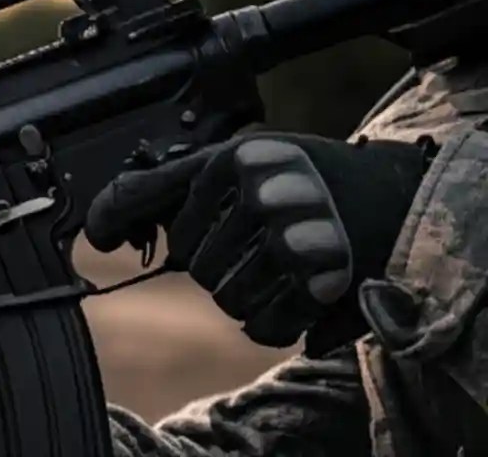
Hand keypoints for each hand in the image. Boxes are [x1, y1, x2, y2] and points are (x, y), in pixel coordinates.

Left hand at [86, 133, 429, 348]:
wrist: (390, 195)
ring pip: (227, 299)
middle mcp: (263, 193)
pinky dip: (272, 320)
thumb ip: (162, 188)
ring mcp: (296, 236)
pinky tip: (293, 292)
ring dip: (244, 294)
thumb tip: (97, 227)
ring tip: (275, 266)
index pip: (169, 224)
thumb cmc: (293, 179)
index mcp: (234, 161)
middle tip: (251, 245)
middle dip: (217, 265)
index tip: (132, 241)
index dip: (160, 238)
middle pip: (197, 267)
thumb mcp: (230, 164)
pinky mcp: (325, 281)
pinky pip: (263, 326)